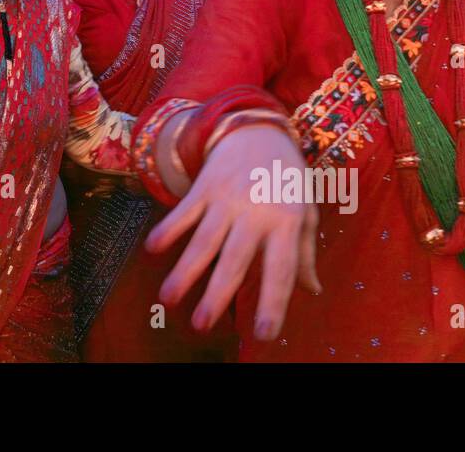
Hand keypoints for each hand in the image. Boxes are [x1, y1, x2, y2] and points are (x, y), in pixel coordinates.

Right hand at [146, 124, 319, 338]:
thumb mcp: (304, 210)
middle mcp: (256, 212)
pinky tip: (153, 249)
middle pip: (234, 259)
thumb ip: (304, 252)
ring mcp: (228, 198)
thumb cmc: (286, 178)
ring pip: (204, 240)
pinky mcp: (205, 185)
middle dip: (216, 294)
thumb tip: (311, 291)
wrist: (259, 129)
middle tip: (201, 325)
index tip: (264, 334)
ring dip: (185, 270)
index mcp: (287, 222)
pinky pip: (184, 210)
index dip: (273, 303)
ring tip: (169, 299)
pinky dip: (168, 229)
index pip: (281, 270)